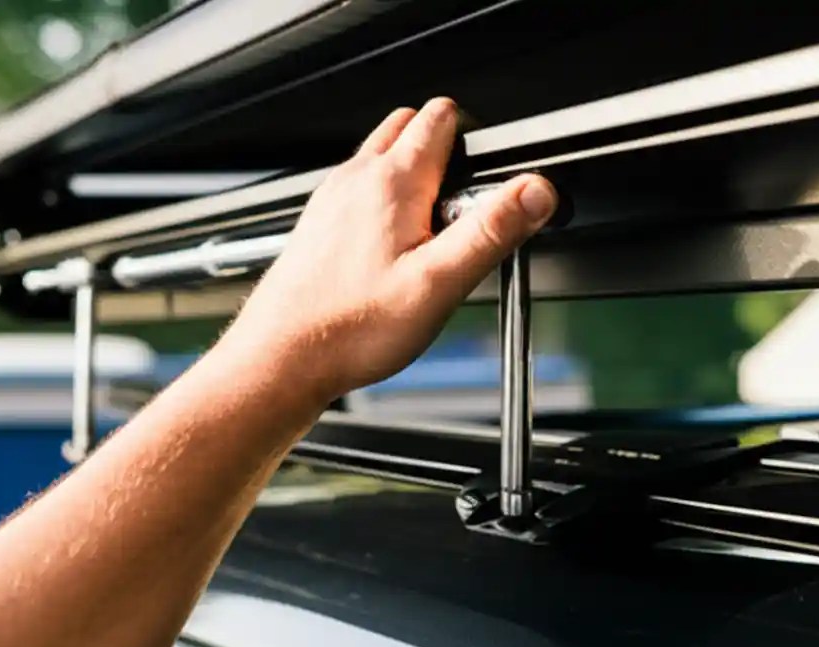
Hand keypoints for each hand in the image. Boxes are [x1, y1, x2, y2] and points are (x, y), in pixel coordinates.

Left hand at [224, 97, 557, 402]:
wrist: (283, 359)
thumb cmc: (350, 328)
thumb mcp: (440, 283)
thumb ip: (491, 231)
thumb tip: (535, 192)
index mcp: (392, 182)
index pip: (441, 116)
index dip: (475, 137)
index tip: (487, 176)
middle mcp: (356, 179)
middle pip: (409, 126)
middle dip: (444, 152)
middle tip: (461, 210)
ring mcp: (332, 200)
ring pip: (381, 159)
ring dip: (412, 178)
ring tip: (428, 238)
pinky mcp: (319, 226)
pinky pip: (359, 192)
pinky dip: (383, 206)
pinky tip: (391, 256)